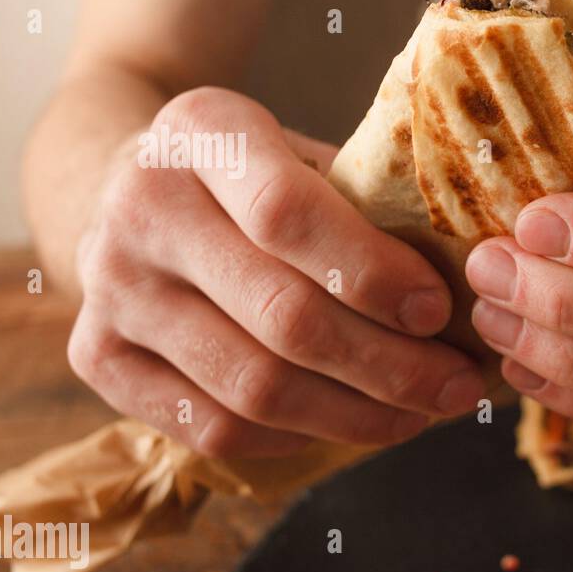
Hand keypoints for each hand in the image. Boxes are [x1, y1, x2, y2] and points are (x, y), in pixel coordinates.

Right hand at [68, 87, 484, 456]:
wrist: (126, 187)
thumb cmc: (254, 177)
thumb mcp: (306, 153)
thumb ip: (371, 204)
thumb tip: (475, 285)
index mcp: (201, 133)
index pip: (288, 216)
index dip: (374, 275)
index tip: (440, 311)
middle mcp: (140, 207)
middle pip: (282, 317)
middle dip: (389, 366)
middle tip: (456, 386)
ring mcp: (108, 288)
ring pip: (252, 386)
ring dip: (355, 415)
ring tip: (420, 414)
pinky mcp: (97, 357)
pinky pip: (213, 427)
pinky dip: (296, 438)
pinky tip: (349, 423)